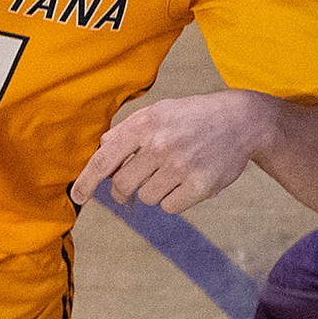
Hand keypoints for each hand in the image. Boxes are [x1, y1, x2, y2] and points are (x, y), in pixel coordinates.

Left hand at [70, 89, 278, 212]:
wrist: (240, 121)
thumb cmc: (190, 116)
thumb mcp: (156, 112)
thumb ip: (126, 131)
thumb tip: (101, 150)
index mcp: (143, 125)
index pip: (104, 159)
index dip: (86, 181)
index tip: (76, 197)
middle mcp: (159, 146)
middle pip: (122, 184)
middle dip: (120, 192)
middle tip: (127, 191)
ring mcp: (181, 166)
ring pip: (146, 197)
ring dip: (151, 192)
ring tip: (167, 175)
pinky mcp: (202, 185)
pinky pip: (170, 207)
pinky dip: (171, 201)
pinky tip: (183, 184)